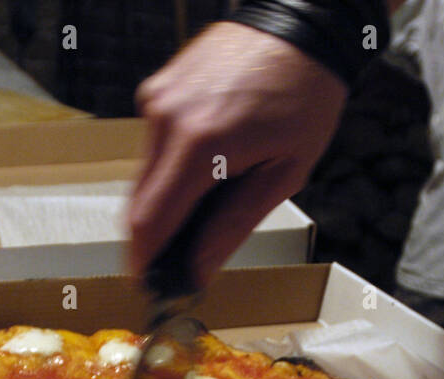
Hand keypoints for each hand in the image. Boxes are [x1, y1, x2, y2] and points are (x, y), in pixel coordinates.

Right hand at [128, 21, 347, 284]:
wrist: (299, 26)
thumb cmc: (304, 94)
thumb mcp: (284, 173)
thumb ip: (233, 225)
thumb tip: (199, 269)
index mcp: (201, 145)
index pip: (149, 221)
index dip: (143, 261)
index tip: (145, 286)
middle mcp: (167, 119)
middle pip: (139, 203)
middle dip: (153, 240)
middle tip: (173, 265)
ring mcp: (157, 100)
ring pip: (144, 175)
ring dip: (165, 202)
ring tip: (200, 213)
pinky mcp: (157, 90)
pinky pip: (154, 146)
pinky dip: (170, 169)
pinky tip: (205, 170)